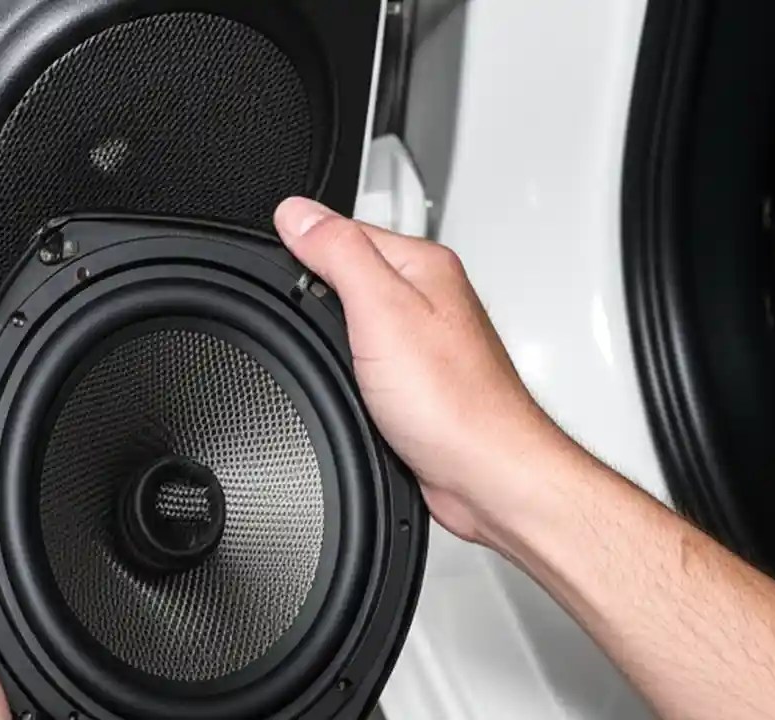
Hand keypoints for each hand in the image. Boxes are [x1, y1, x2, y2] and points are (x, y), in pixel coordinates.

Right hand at [274, 197, 574, 543]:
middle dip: (318, 300)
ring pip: (354, 323)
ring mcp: (421, 341)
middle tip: (315, 330)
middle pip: (346, 276)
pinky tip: (349, 388)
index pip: (344, 231)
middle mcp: (427, 298)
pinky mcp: (413, 381)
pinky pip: (364, 361)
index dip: (306, 253)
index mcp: (422, 265)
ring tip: (334, 362)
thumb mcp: (382, 310)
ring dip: (334, 343)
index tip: (289, 280)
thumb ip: (339, 253)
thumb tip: (298, 214)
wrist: (486, 475)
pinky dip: (348, 373)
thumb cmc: (455, 402)